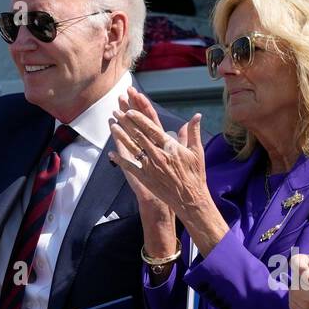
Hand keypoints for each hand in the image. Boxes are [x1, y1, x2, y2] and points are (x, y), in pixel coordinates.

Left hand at [109, 89, 208, 216]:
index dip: (139, 118)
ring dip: (121, 136)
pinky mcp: (146, 178)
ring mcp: (150, 167)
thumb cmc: (195, 175)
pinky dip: (120, 160)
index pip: (152, 128)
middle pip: (139, 135)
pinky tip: (111, 154)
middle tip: (117, 111)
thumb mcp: (197, 152)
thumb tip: (197, 116)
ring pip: (132, 148)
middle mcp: (158, 155)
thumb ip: (193, 132)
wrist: (190, 199)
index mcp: (170, 147)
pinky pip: (130, 167)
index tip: (130, 110)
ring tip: (113, 125)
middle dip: (127, 122)